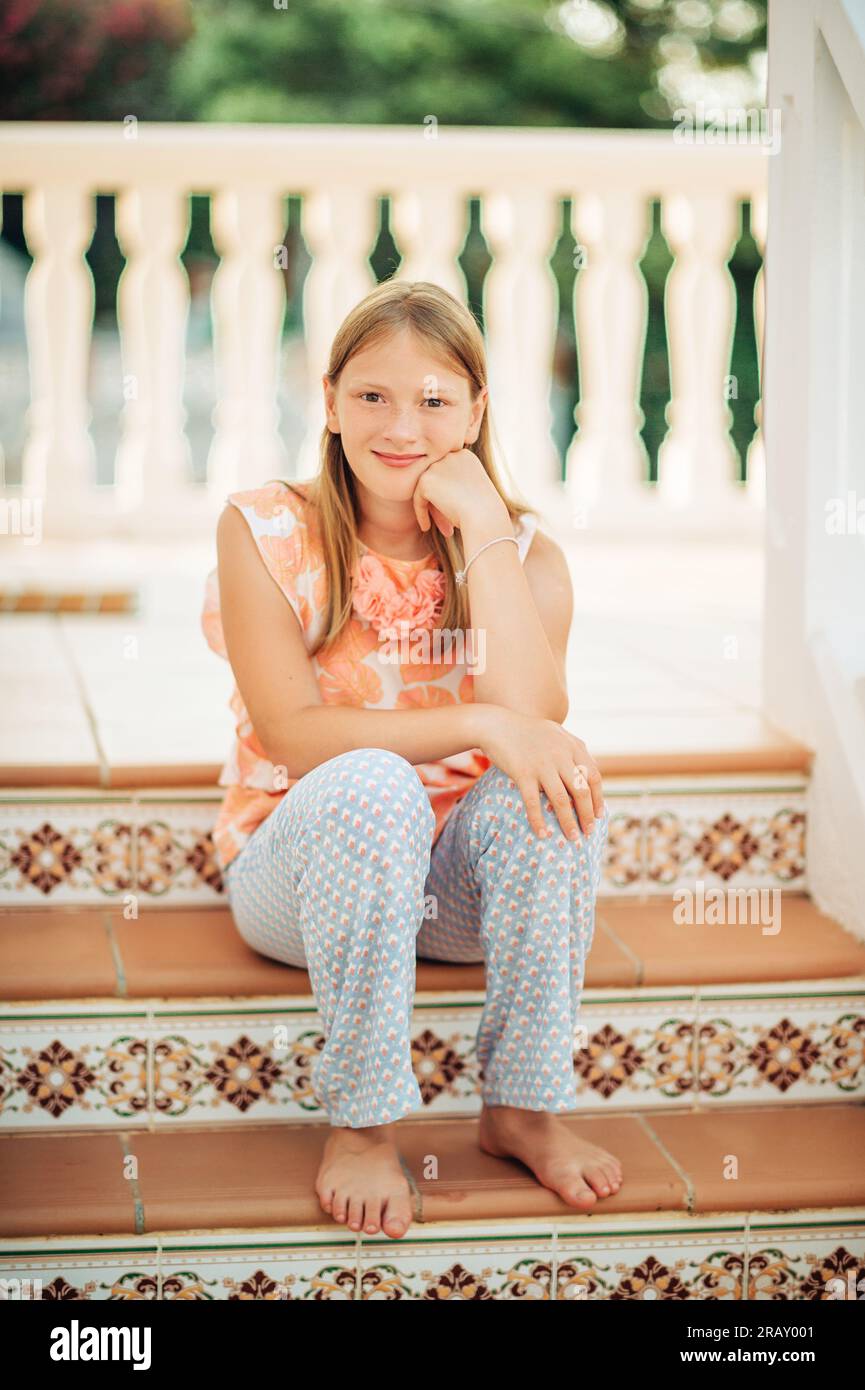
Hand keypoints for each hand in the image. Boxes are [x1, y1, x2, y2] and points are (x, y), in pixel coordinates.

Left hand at [411, 446, 505, 538]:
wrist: (484, 516)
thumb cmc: (484, 510)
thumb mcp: (473, 492)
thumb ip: (456, 486)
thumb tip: (439, 493)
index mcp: (465, 456)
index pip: (448, 472)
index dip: (448, 493)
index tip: (451, 511)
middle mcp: (450, 456)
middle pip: (436, 479)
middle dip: (437, 501)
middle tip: (442, 523)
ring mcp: (437, 466)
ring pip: (426, 489)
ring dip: (429, 508)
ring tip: (432, 526)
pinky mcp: (426, 480)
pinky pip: (418, 498)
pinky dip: (421, 513)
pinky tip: (426, 527)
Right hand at [477, 707, 604, 839]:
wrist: (497, 725)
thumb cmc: (527, 732)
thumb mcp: (556, 734)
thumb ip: (573, 750)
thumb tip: (590, 771)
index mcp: (572, 746)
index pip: (593, 776)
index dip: (598, 798)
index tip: (598, 815)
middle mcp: (561, 755)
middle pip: (581, 791)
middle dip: (587, 815)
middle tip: (588, 832)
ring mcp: (542, 764)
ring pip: (561, 800)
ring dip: (568, 822)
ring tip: (572, 837)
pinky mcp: (523, 773)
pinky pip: (533, 802)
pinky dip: (538, 820)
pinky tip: (542, 834)